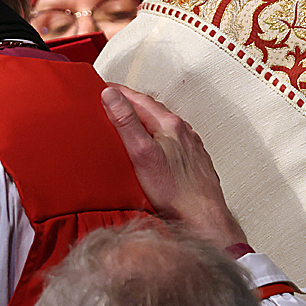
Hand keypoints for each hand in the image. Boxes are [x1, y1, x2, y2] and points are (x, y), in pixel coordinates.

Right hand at [102, 85, 248, 249]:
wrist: (203, 218)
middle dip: (131, 104)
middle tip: (112, 103)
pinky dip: (158, 139)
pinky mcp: (193, 162)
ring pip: (164, 127)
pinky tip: (153, 149)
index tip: (103, 87)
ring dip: (146, 122)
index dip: (119, 92)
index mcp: (170, 125)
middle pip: (153, 111)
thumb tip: (110, 94)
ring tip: (129, 124)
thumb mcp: (141, 153)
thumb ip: (126, 122)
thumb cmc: (174, 191)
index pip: (140, 99)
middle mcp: (184, 132)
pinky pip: (173, 142)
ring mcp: (191, 147)